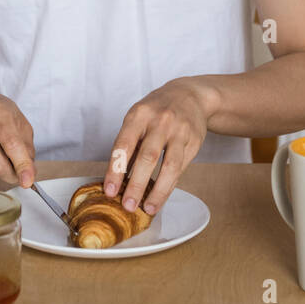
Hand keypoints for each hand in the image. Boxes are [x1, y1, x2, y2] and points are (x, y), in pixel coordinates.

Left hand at [104, 77, 213, 216]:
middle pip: (147, 157)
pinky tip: (161, 196)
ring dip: (158, 191)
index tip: (110, 191)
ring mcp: (180, 131)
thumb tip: (116, 178)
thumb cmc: (157, 109)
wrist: (190, 95)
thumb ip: (129, 143)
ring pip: (169, 166)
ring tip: (149, 208)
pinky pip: (181, 168)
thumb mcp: (138, 117)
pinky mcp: (194, 141)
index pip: (124, 146)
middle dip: (136, 185)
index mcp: (139, 114)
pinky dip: (170, 185)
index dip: (115, 171)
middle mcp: (160, 121)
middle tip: (128, 205)